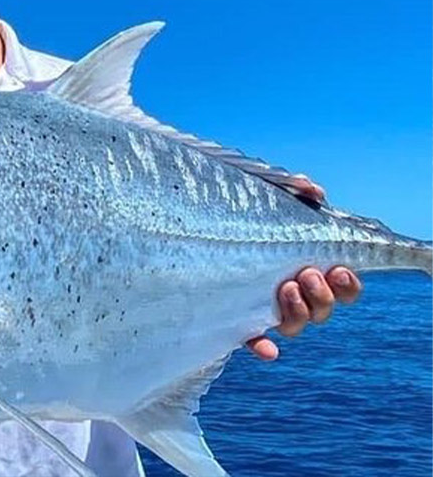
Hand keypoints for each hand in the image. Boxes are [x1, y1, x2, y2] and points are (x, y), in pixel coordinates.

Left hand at [245, 174, 361, 360]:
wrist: (192, 235)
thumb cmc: (241, 217)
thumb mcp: (265, 199)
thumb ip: (292, 191)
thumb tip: (315, 192)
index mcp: (306, 270)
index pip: (342, 288)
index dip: (348, 284)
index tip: (339, 269)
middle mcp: (292, 296)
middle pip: (323, 311)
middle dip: (323, 296)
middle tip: (307, 274)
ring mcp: (265, 310)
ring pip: (295, 326)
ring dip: (299, 312)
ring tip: (286, 288)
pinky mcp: (237, 321)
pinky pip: (254, 341)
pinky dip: (263, 348)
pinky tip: (267, 350)